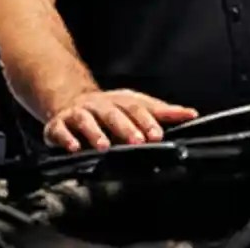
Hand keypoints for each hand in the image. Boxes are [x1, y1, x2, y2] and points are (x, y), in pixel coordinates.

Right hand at [43, 89, 198, 151]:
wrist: (72, 101)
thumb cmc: (112, 109)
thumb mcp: (137, 106)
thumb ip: (163, 112)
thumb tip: (191, 114)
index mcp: (122, 101)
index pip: (138, 108)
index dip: (149, 121)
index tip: (158, 134)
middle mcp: (101, 105)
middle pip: (115, 114)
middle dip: (126, 128)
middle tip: (138, 141)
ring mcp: (79, 113)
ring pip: (87, 120)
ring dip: (95, 133)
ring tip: (104, 147)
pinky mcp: (58, 124)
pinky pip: (61, 130)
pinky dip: (66, 139)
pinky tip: (74, 148)